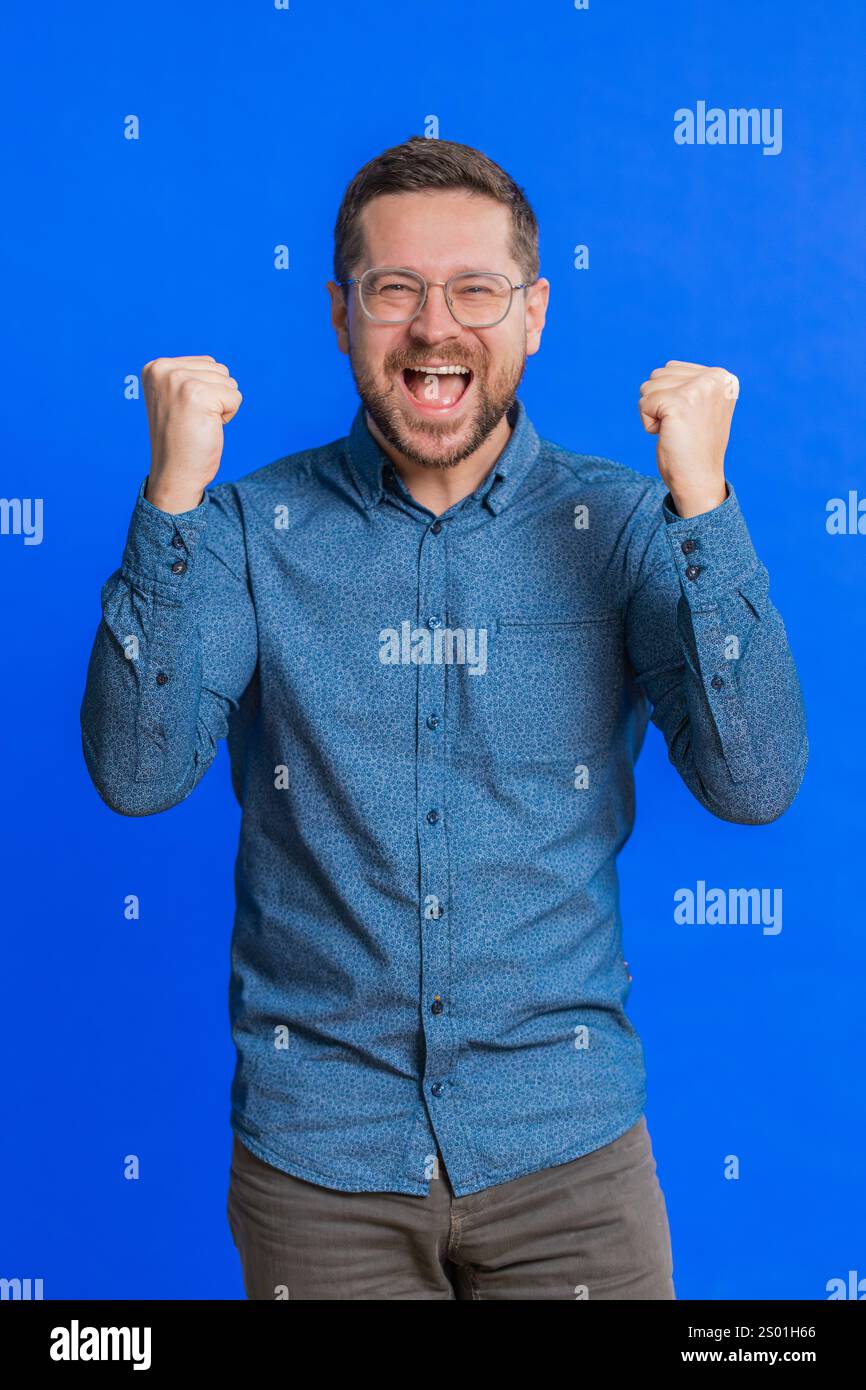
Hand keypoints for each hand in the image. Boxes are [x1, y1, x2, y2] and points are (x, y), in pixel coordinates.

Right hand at [142, 355, 242, 512]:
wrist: (175, 474)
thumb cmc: (181, 440)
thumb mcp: (176, 399)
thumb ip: (189, 377)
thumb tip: (216, 367)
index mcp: (156, 368)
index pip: (207, 364)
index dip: (207, 391)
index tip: (185, 412)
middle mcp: (163, 370)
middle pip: (220, 370)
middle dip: (216, 397)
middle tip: (194, 421)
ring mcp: (179, 381)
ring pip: (229, 383)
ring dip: (222, 407)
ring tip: (199, 424)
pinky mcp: (197, 395)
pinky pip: (235, 397)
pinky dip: (228, 416)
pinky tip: (206, 428)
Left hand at [638, 360, 737, 517]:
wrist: (699, 480)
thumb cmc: (695, 448)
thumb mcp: (701, 407)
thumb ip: (690, 384)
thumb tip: (666, 368)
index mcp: (722, 377)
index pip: (672, 369)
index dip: (670, 397)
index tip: (691, 420)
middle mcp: (714, 378)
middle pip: (658, 375)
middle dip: (659, 403)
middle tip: (681, 427)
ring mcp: (698, 389)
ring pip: (648, 387)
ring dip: (654, 413)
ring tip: (676, 430)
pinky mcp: (679, 402)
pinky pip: (644, 404)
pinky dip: (648, 424)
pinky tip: (668, 435)